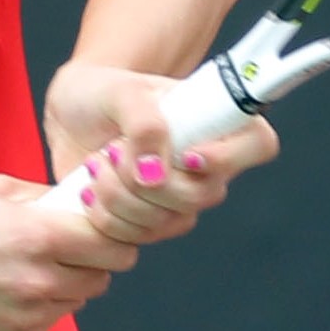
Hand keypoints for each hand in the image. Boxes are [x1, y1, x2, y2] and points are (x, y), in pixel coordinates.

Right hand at [0, 174, 139, 330]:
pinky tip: (9, 289)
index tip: (106, 231)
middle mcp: (38, 280)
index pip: (113, 245)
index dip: (115, 236)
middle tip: (68, 247)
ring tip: (30, 267)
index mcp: (37, 236)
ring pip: (78, 300)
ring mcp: (26, 316)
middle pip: (103, 276)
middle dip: (94, 260)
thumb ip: (45, 197)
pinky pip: (50, 321)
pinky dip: (42, 306)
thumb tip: (82, 202)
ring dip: (68, 283)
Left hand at [44, 60, 280, 245]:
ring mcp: (180, 201)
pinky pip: (137, 240)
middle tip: (113, 150)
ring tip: (95, 163)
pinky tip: (88, 191)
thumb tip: (154, 170)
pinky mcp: (149, 224)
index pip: (258, 143)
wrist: (71, 117)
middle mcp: (208, 167)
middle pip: (202, 195)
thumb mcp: (120, 91)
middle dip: (149, 181)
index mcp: (216, 122)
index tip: (186, 155)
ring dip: (119, 197)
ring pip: (166, 222)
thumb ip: (144, 122)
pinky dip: (106, 218)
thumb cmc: (104, 93)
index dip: (230, 157)